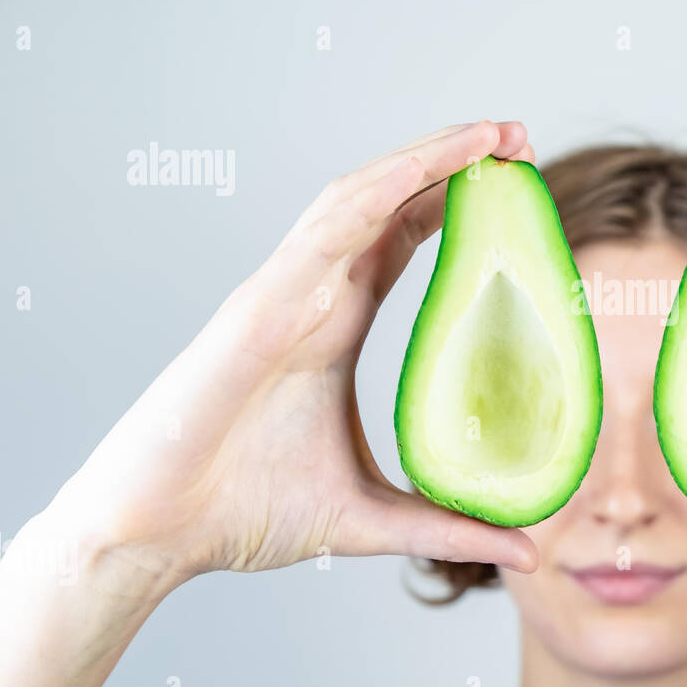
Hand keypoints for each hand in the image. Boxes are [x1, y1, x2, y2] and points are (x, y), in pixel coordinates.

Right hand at [47, 121, 540, 585]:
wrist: (156, 536)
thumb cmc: (244, 512)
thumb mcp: (372, 517)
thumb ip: (448, 526)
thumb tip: (530, 551)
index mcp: (337, 324)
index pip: (407, 239)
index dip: (457, 204)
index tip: (521, 186)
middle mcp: (314, 295)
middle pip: (391, 202)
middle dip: (454, 162)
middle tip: (522, 137)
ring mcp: (284, 293)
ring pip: (361, 198)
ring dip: (426, 158)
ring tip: (492, 135)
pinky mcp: (257, 307)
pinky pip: (321, 231)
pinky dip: (375, 191)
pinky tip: (424, 166)